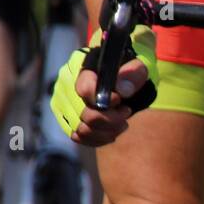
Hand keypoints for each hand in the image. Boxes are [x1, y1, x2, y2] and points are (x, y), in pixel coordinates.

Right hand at [50, 26, 158, 146]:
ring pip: (82, 130)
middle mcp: (66, 85)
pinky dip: (100, 138)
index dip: (106, 101)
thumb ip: (133, 73)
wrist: (123, 78)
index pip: (85, 90)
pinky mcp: (67, 119)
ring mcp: (64, 103)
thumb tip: (121, 90)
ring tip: (122, 121)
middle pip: (85, 115)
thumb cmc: (129, 70)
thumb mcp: (139, 66)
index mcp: (81, 67)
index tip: (120, 100)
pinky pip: (80, 137)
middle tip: (126, 111)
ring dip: (108, 131)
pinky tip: (113, 130)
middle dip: (111, 119)